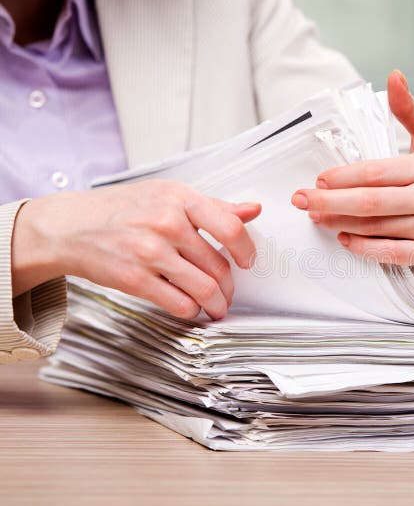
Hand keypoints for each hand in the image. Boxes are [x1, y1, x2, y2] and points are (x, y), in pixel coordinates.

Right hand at [11, 180, 260, 319]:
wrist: (69, 226)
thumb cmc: (120, 208)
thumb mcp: (167, 195)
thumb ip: (213, 206)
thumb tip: (252, 210)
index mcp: (179, 199)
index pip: (231, 227)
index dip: (247, 250)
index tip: (248, 261)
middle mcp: (167, 224)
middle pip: (219, 266)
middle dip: (230, 286)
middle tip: (229, 292)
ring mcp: (150, 253)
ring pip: (204, 289)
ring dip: (216, 304)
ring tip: (216, 306)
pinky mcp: (135, 280)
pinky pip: (179, 304)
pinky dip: (191, 311)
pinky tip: (191, 308)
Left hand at [291, 70, 413, 266]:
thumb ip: (409, 110)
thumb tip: (393, 76)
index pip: (378, 172)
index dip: (344, 177)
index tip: (319, 179)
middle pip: (371, 203)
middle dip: (330, 202)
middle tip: (302, 200)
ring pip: (377, 228)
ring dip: (340, 223)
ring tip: (317, 217)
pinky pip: (392, 253)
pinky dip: (364, 248)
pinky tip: (344, 238)